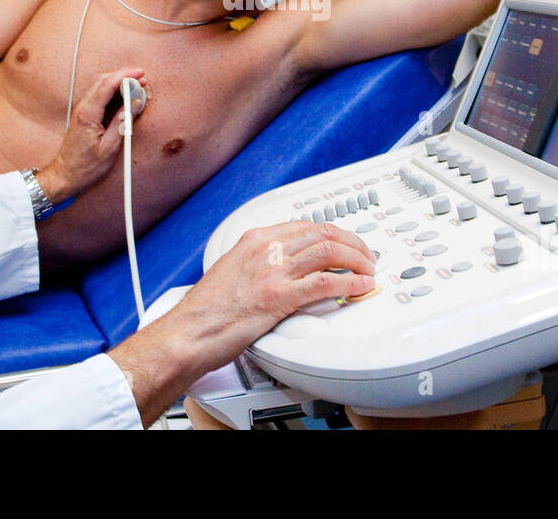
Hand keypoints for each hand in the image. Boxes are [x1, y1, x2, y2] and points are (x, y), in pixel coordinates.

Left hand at [35, 67, 148, 200]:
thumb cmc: (86, 166)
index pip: (107, 85)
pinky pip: (100, 97)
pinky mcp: (85, 116)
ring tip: (138, 88)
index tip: (140, 74)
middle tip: (142, 79)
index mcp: (88, 114)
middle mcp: (83, 108)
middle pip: (103, 81)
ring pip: (101, 87)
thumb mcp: (109, 147)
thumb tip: (136, 104)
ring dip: (119, 84)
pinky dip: (114, 94)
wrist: (65, 175)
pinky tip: (126, 99)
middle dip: (124, 76)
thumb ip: (123, 122)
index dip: (125, 76)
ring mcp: (83, 111)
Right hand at [172, 221, 376, 370]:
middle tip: (366, 256)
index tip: (347, 243)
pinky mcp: (278, 297)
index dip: (335, 233)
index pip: (306, 225)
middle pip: (324, 233)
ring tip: (368, 270)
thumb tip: (286, 267)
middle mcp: (266, 249)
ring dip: (357, 260)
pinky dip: (350, 283)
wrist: (189, 332)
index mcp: (255, 239)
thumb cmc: (207, 309)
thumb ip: (260, 263)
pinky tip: (360, 287)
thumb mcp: (234, 270)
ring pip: (330, 252)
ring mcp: (273, 271)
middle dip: (353, 243)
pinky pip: (325, 283)